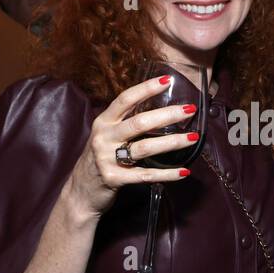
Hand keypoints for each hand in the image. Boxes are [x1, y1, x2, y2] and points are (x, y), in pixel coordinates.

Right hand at [60, 74, 196, 218]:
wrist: (80, 192)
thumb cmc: (100, 159)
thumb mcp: (107, 136)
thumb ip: (126, 122)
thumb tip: (160, 109)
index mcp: (103, 122)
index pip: (125, 99)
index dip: (146, 88)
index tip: (167, 80)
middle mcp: (104, 137)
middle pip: (139, 122)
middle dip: (167, 115)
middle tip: (189, 110)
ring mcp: (107, 159)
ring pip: (145, 147)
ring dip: (172, 142)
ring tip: (193, 138)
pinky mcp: (114, 179)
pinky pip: (146, 175)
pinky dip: (167, 174)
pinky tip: (184, 171)